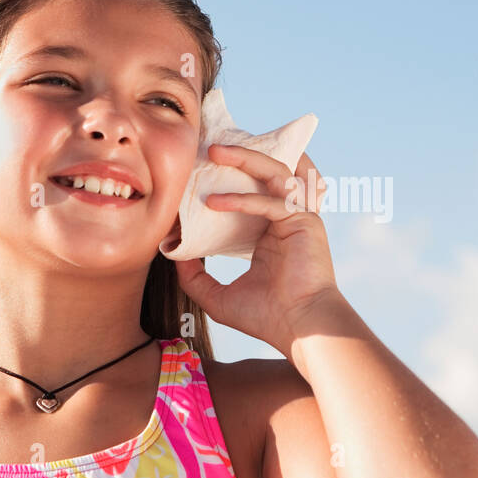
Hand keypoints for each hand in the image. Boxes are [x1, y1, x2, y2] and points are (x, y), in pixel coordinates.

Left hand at [172, 144, 342, 354]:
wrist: (299, 330)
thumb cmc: (266, 317)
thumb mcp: (217, 297)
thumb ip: (193, 277)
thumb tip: (171, 254)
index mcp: (272, 230)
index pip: (256, 189)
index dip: (233, 174)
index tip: (202, 168)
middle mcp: (289, 217)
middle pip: (269, 171)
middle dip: (241, 154)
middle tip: (209, 147)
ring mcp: (300, 217)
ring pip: (276, 173)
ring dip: (247, 158)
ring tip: (215, 152)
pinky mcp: (306, 222)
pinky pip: (273, 201)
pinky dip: (244, 199)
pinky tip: (215, 203)